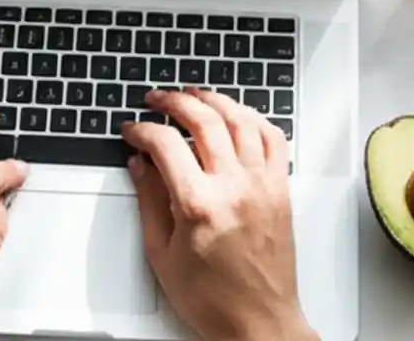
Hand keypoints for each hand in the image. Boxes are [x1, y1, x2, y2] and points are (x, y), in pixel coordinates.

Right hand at [122, 89, 317, 340]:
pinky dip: (255, 118)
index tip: (133, 130)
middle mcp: (234, 187)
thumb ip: (149, 201)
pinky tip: (238, 116)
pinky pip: (274, 139)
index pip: (165, 144)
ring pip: (241, 120)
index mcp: (199, 205)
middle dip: (175, 101)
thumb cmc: (213, 299)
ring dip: (215, 100)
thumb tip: (140, 165)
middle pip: (204, 119)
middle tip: (157, 99)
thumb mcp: (162, 254)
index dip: (142, 130)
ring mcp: (262, 185)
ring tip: (194, 95)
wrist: (259, 323)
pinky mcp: (281, 190)